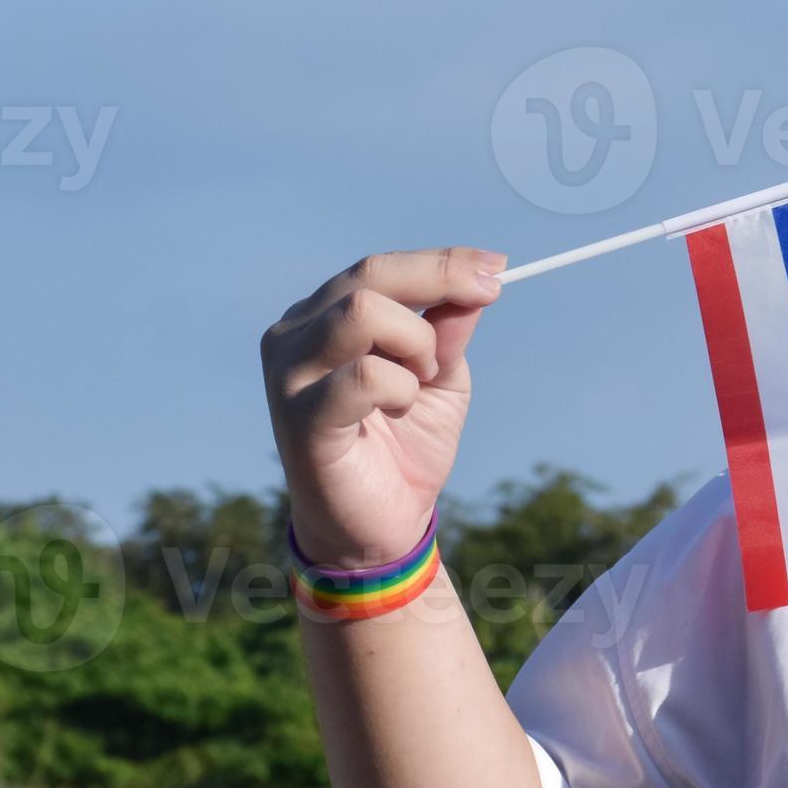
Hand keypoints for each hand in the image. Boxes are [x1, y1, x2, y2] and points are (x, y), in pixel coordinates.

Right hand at [262, 248, 502, 565]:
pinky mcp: (299, 419)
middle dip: (436, 289)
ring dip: (415, 345)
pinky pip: (363, 376)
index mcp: (322, 317)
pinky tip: (399, 411)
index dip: (443, 263)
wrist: (383, 524)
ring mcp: (289, 376)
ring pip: (361, 314)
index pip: (379, 269)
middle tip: (464, 333)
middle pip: (368, 278)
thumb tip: (477, 281)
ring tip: (420, 383)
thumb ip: (448, 328)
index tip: (498, 268)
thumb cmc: (405, 444)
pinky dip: (401, 389)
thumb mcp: (441, 376)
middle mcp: (294, 336)